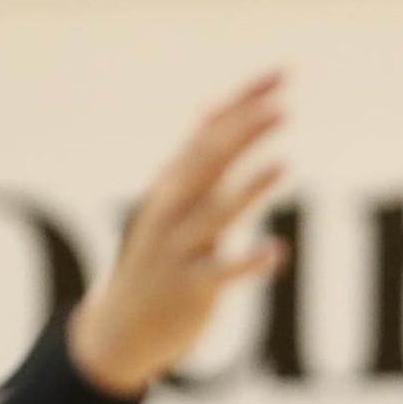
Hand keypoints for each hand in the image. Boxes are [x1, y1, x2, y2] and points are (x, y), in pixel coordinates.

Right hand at [67, 74, 289, 397]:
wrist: (119, 330)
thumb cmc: (156, 259)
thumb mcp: (171, 201)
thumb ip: (197, 155)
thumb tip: (216, 105)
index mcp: (173, 185)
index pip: (211, 132)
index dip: (244, 102)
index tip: (282, 73)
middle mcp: (171, 211)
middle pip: (209, 163)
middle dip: (243, 133)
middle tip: (282, 105)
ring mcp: (178, 250)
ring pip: (214, 214)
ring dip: (249, 189)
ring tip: (283, 164)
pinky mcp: (190, 290)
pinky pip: (220, 273)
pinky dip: (247, 262)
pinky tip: (276, 251)